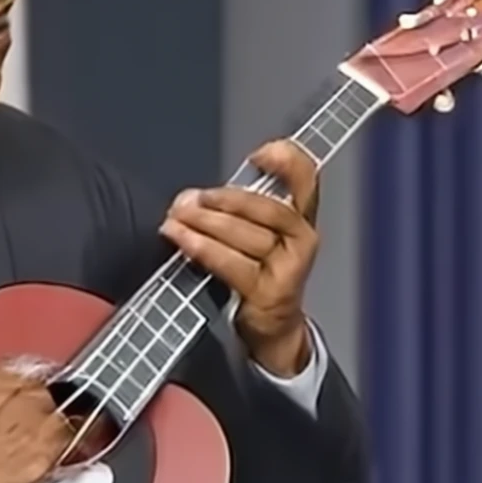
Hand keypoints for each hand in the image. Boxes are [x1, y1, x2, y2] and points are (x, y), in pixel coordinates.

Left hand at [159, 140, 319, 375]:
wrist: (272, 327)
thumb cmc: (257, 271)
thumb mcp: (251, 233)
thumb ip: (228, 208)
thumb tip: (188, 198)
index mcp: (299, 215)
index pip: (305, 178)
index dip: (287, 162)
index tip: (261, 155)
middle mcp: (301, 237)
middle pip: (266, 207)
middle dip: (223, 200)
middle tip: (189, 200)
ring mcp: (290, 266)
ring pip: (247, 235)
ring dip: (205, 224)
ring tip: (176, 219)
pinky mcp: (270, 292)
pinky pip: (233, 265)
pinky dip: (204, 250)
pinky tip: (183, 242)